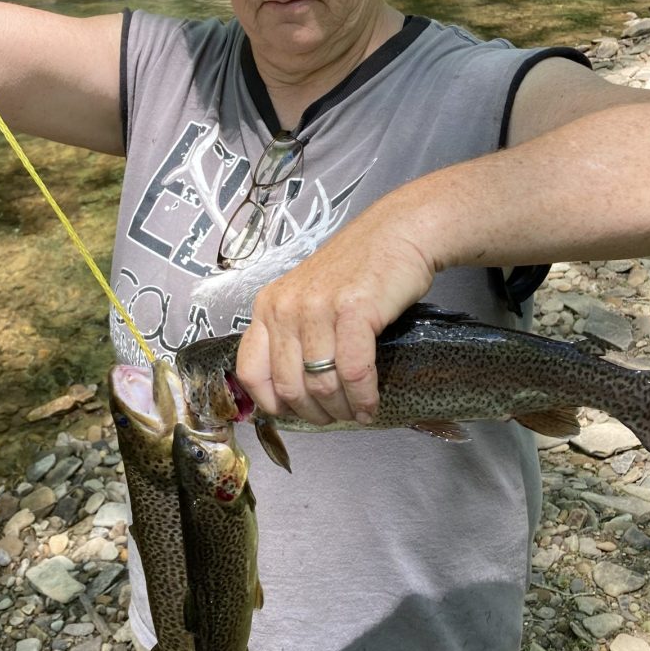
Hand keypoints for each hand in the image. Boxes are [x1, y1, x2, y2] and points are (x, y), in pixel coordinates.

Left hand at [234, 202, 434, 425]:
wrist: (399, 233)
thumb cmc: (358, 270)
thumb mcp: (308, 297)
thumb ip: (293, 335)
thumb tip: (293, 391)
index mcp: (268, 305)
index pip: (250, 371)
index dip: (271, 403)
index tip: (293, 413)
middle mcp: (285, 307)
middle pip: (288, 385)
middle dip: (313, 413)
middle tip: (334, 418)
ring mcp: (317, 307)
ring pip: (321, 383)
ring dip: (342, 409)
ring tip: (356, 413)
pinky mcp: (353, 310)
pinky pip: (353, 372)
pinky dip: (363, 397)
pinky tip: (370, 405)